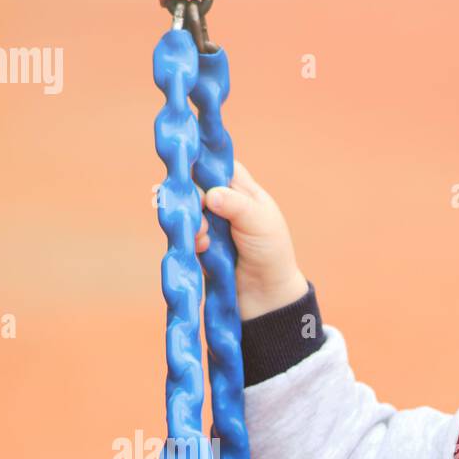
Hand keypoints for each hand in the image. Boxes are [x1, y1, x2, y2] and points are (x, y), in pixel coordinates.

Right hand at [194, 159, 308, 320]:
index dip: (201, 161)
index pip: (215, 164)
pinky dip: (192, 239)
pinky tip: (203, 247)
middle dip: (193, 196)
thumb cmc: (272, 253)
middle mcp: (223, 202)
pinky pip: (186, 235)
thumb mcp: (260, 223)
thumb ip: (236, 205)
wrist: (267, 297)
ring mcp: (210, 224)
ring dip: (192, 220)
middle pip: (195, 185)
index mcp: (241, 189)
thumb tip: (210, 195)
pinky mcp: (201, 244)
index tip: (188, 161)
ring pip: (187, 210)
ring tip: (203, 233)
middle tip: (197, 207)